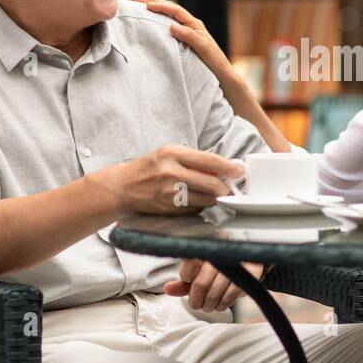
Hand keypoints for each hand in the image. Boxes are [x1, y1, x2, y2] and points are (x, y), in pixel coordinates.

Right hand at [92, 144, 244, 215]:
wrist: (122, 187)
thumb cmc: (149, 167)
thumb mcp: (168, 153)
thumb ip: (194, 159)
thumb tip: (223, 168)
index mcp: (173, 153)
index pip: (210, 161)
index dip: (229, 167)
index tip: (240, 170)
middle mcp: (171, 173)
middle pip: (212, 185)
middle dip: (225, 188)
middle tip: (228, 187)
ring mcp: (170, 193)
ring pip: (206, 200)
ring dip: (213, 198)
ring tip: (209, 192)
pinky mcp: (169, 209)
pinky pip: (195, 209)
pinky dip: (199, 205)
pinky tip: (192, 199)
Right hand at [134, 0, 232, 84]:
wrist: (221, 73)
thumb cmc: (214, 61)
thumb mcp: (203, 48)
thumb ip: (189, 36)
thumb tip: (171, 26)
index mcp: (195, 24)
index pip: (175, 11)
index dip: (161, 6)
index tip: (146, 5)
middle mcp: (191, 25)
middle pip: (171, 10)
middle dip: (155, 2)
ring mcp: (188, 32)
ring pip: (169, 17)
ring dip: (156, 10)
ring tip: (141, 6)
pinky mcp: (184, 40)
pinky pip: (169, 27)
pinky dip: (159, 21)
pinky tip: (151, 22)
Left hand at [164, 258, 263, 311]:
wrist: (246, 264)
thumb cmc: (217, 270)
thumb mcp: (198, 274)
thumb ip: (183, 282)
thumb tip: (168, 289)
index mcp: (206, 244)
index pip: (188, 264)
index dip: (187, 279)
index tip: (190, 284)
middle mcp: (221, 249)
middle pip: (201, 283)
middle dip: (197, 300)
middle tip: (197, 304)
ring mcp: (237, 259)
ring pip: (216, 291)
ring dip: (210, 305)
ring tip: (209, 305)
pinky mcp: (251, 270)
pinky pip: (232, 294)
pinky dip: (224, 303)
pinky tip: (221, 304)